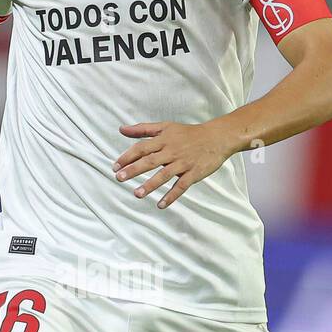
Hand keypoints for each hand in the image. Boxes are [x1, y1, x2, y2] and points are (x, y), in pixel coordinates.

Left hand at [112, 121, 236, 207]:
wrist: (216, 138)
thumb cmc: (189, 133)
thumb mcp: (166, 127)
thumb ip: (143, 129)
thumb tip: (121, 129)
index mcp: (164, 140)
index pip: (142, 148)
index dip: (128, 156)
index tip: (115, 166)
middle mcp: (172, 151)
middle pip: (150, 161)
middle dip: (134, 170)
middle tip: (119, 178)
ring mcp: (183, 163)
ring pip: (164, 175)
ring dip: (150, 185)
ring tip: (137, 194)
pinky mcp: (194, 173)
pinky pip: (181, 186)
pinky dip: (171, 196)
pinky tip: (160, 205)